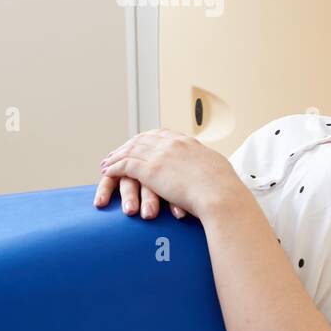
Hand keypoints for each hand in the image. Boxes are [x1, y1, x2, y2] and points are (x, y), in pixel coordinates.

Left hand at [96, 128, 247, 219]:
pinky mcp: (150, 171)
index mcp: (188, 143)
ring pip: (130, 151)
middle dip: (128, 145)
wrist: (220, 195)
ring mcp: (160, 155)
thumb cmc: (224, 188)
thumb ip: (207, 165)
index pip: (162, 134)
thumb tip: (210, 169)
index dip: (147, 139)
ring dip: (116, 156)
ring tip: (107, 162)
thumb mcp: (217, 168)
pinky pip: (125, 166)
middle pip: (142, 139)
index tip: (140, 143)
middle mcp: (172, 144)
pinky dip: (114, 168)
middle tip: (118, 152)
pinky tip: (107, 172)